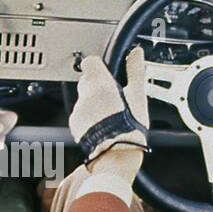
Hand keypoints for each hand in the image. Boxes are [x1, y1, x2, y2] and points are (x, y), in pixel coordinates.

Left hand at [68, 47, 148, 184]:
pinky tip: (103, 125)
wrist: (116, 157)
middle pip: (87, 81)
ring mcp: (78, 112)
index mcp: (99, 85)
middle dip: (98, 87)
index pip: (90, 62)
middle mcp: (84, 96)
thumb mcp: (137, 96)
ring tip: (110, 115)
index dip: (98, 66)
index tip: (107, 72)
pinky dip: (89, 118)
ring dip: (93, 103)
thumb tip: (136, 54)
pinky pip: (80, 115)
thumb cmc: (129, 128)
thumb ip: (135, 72)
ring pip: (84, 99)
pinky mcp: (75, 127)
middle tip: (114, 98)